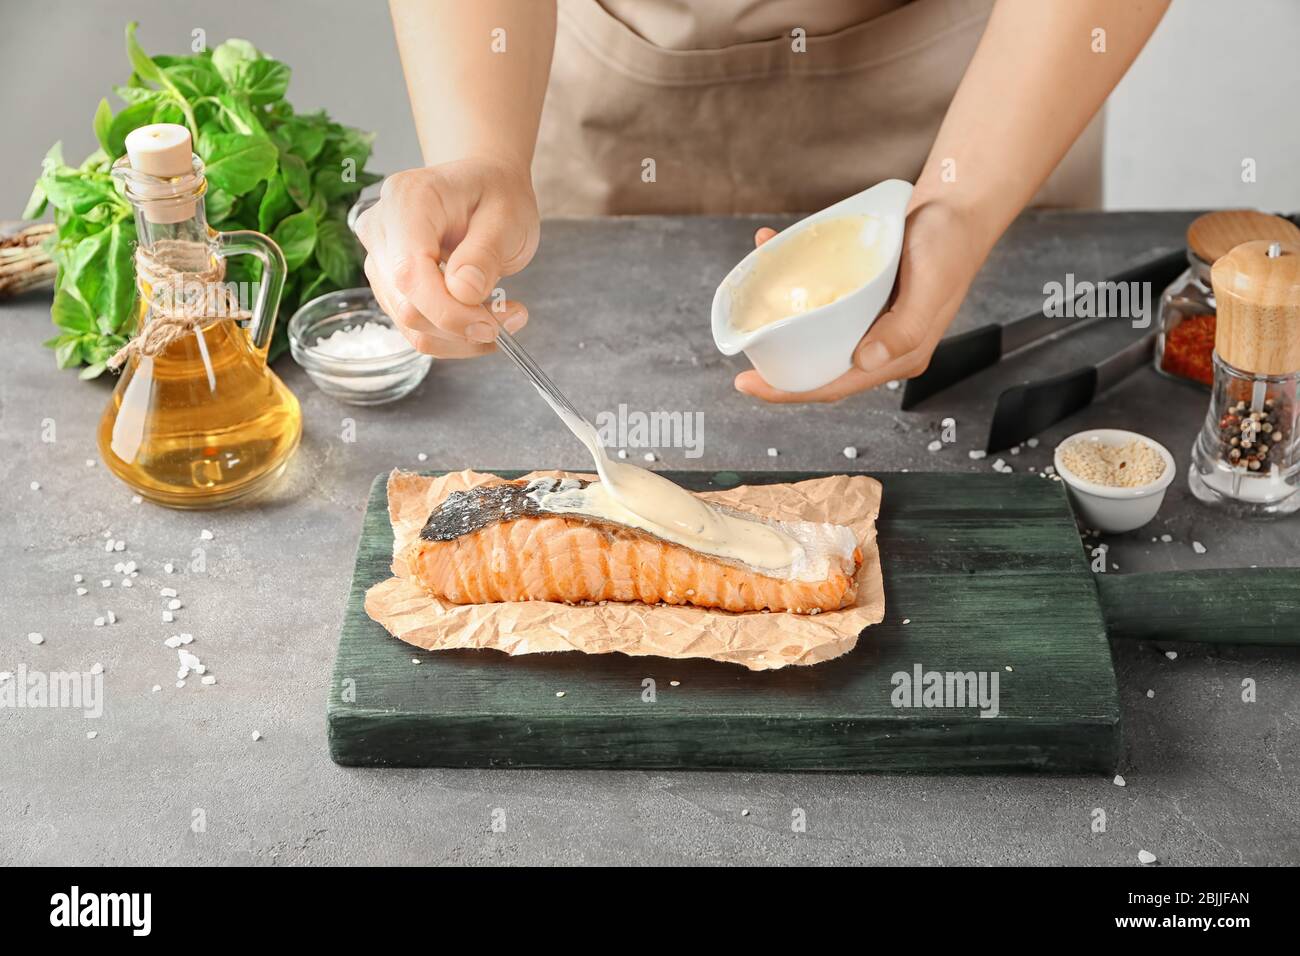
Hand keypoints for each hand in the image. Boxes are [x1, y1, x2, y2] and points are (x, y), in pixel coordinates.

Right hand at [354, 158, 540, 356]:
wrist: (485, 187)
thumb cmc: (497, 194)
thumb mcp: (508, 218)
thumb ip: (484, 254)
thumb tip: (462, 293)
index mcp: (406, 201)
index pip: (410, 274)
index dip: (449, 312)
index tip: (492, 325)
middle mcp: (381, 230)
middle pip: (408, 306)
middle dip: (463, 327)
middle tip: (513, 318)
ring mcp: (380, 260)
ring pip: (412, 325)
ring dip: (462, 336)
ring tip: (506, 315)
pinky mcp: (390, 286)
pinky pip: (418, 328)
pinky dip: (456, 335)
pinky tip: (485, 317)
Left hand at [734, 198, 988, 402]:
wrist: (957, 208)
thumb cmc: (951, 245)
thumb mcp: (932, 286)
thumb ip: (904, 329)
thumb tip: (865, 363)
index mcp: (899, 355)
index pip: (836, 385)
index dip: (790, 391)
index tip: (750, 385)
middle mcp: (881, 344)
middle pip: (819, 366)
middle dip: (777, 365)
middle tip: (741, 354)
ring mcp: (870, 321)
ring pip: (816, 334)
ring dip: (783, 317)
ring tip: (753, 297)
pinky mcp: (861, 297)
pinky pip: (822, 300)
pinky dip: (798, 281)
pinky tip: (776, 251)